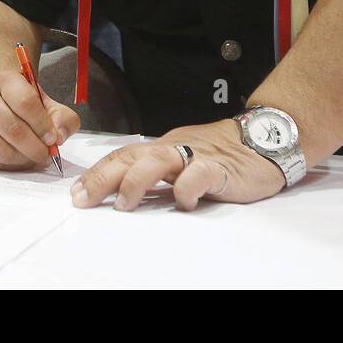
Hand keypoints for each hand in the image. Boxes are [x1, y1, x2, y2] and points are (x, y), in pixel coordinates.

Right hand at [0, 68, 79, 170]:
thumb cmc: (26, 103)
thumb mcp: (49, 103)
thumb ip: (63, 118)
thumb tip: (59, 137)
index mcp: (6, 81)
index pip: (25, 103)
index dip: (42, 125)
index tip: (53, 138)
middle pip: (12, 129)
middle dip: (34, 147)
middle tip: (46, 154)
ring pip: (0, 148)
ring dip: (22, 158)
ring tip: (34, 156)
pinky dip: (10, 164)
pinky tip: (20, 157)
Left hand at [70, 118, 286, 211]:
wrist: (266, 138)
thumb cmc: (223, 154)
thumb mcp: (184, 160)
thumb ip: (159, 173)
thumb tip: (122, 193)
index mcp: (163, 147)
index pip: (123, 155)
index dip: (97, 173)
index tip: (77, 193)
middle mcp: (175, 148)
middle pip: (131, 157)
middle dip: (103, 178)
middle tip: (83, 199)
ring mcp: (197, 156)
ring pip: (159, 160)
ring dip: (136, 181)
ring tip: (123, 203)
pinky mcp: (221, 168)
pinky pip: (200, 174)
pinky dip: (187, 188)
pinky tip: (183, 202)